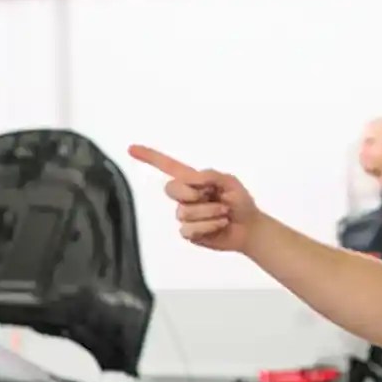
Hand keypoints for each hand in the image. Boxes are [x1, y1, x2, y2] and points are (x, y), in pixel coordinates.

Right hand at [127, 144, 260, 252]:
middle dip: (193, 193)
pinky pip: (188, 229)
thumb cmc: (241, 202)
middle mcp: (185, 197)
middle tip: (213, 195)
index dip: (149, 157)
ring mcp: (185, 215)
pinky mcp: (188, 232)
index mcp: (193, 181)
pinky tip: (221, 224)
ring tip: (224, 212)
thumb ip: (209, 175)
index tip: (131, 149)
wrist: (250, 228)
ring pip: (184, 211)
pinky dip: (209, 225)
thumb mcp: (229, 181)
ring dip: (210, 211)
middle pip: (171, 189)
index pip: (167, 166)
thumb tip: (190, 179)